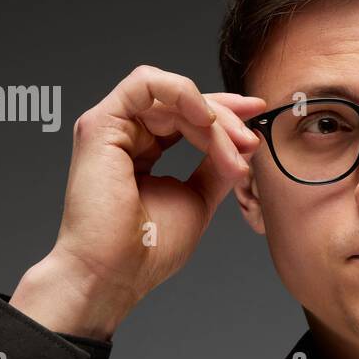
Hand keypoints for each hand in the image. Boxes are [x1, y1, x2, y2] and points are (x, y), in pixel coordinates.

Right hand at [11, 64, 264, 337]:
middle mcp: (125, 135)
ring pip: (172, 95)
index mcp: (142, 150)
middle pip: (184, 103)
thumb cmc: (147, 250)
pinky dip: (181, 93)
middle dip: (225, 119)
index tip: (258, 117)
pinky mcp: (100, 125)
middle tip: (250, 144)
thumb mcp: (197, 198)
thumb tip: (244, 144)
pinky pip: (145, 84)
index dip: (225, 112)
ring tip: (233, 149)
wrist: (116, 274)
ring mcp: (111, 128)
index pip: (186, 116)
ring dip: (212, 118)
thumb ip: (215, 168)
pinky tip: (205, 117)